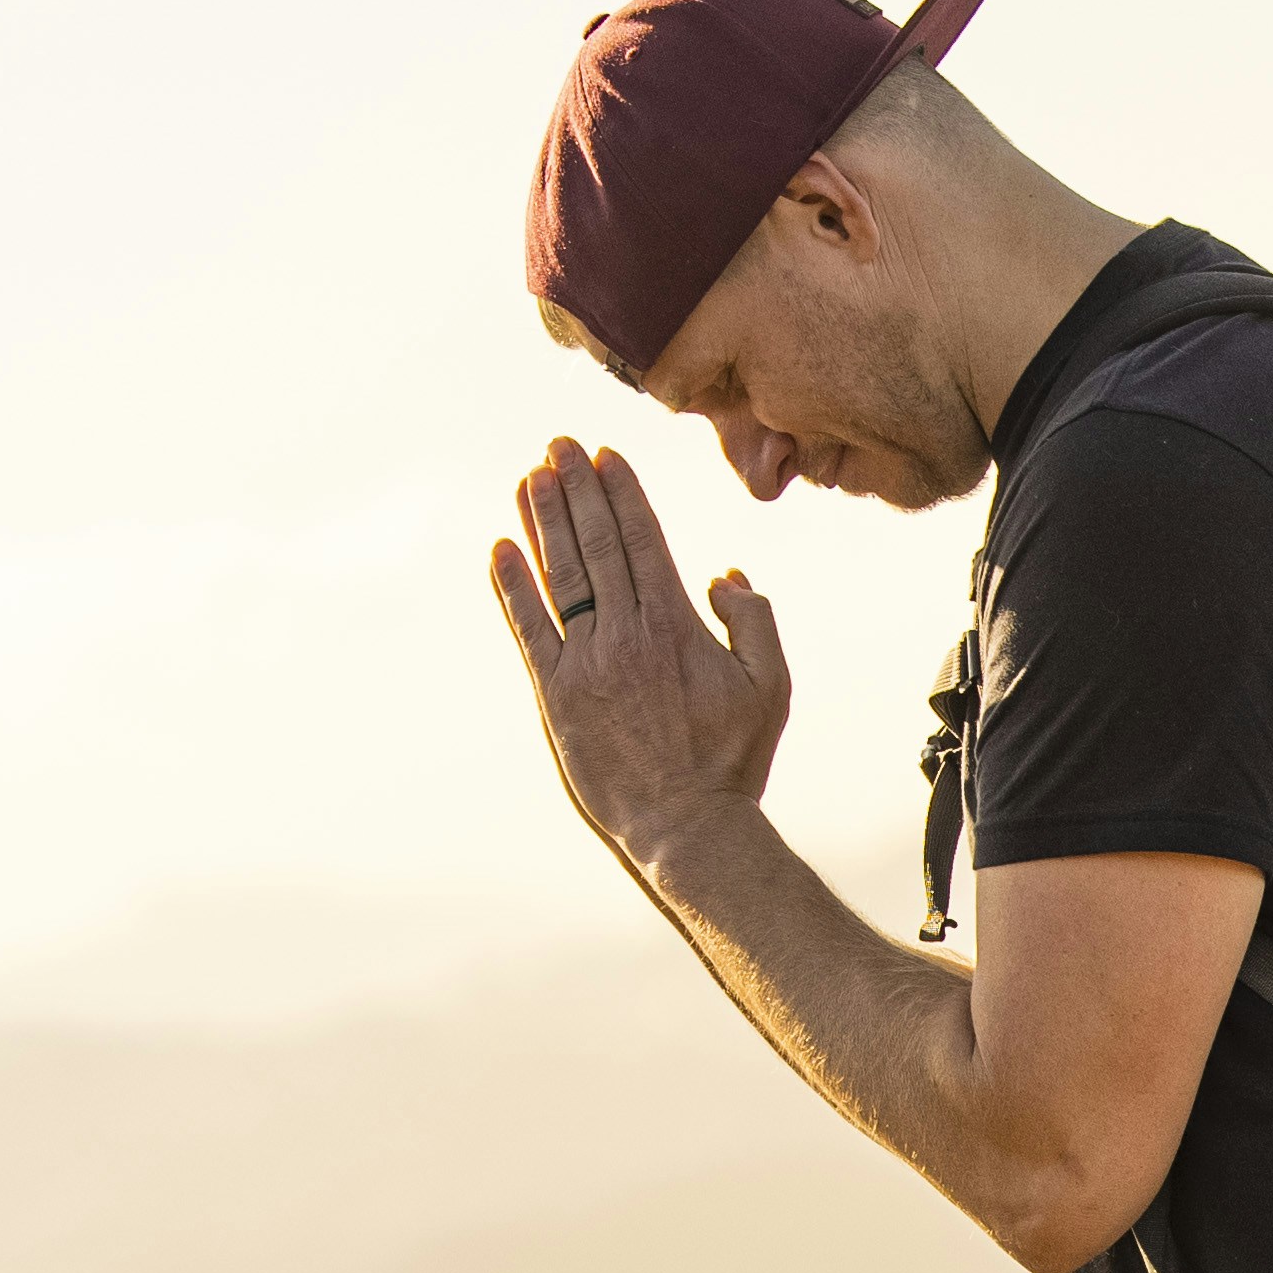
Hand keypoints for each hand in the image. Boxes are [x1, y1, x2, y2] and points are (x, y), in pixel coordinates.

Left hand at [492, 435, 797, 874]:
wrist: (687, 827)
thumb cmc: (733, 760)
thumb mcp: (772, 686)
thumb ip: (755, 621)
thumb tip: (725, 573)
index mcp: (678, 624)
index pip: (643, 539)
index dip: (620, 492)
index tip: (602, 455)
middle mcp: (628, 633)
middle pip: (597, 544)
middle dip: (575, 488)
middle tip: (556, 445)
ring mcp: (588, 662)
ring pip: (561, 575)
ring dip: (542, 521)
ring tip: (528, 477)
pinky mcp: (557, 695)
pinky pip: (528, 629)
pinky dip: (512, 587)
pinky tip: (501, 547)